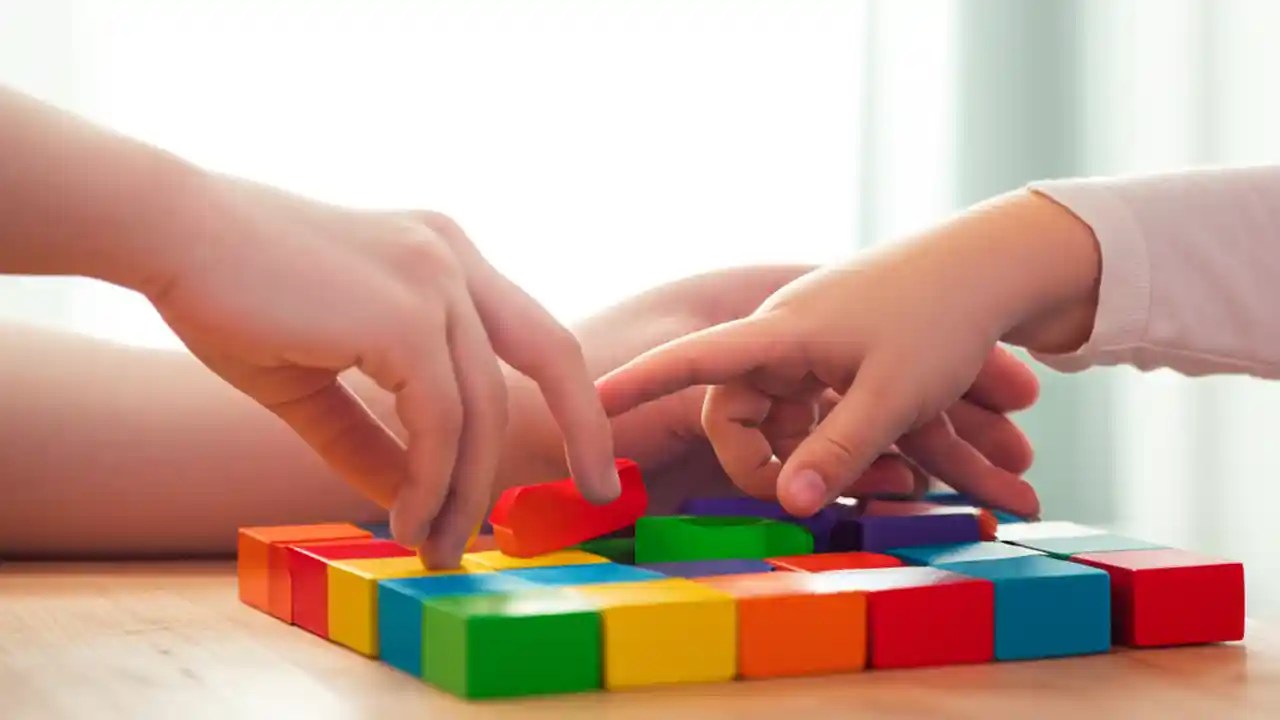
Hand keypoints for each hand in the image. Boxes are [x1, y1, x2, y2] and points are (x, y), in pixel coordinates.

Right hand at [147, 174, 617, 565]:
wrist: (168, 237)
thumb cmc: (234, 299)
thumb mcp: (320, 381)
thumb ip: (374, 436)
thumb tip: (415, 501)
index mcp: (443, 258)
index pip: (533, 333)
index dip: (573, 396)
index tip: (586, 457)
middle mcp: (453, 259)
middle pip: (553, 354)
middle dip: (583, 432)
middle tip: (595, 500)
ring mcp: (436, 280)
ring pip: (483, 407)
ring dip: (467, 489)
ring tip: (441, 547)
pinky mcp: (406, 313)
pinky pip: (441, 420)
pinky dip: (432, 481)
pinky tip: (411, 521)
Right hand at [597, 191, 1101, 517]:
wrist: (994, 264)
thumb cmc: (940, 317)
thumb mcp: (890, 395)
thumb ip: (837, 451)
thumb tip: (790, 504)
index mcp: (780, 333)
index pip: (693, 359)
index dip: (640, 382)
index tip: (591, 403)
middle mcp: (788, 337)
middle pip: (747, 411)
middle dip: (778, 464)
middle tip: (811, 505)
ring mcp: (819, 347)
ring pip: (803, 418)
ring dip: (849, 461)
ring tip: (908, 490)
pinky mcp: (850, 357)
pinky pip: (840, 411)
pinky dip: (877, 444)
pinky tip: (922, 472)